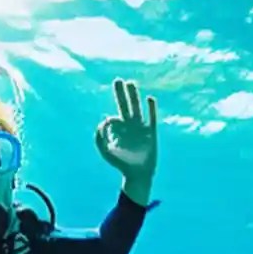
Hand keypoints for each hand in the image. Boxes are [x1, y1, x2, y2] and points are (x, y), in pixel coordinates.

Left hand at [95, 78, 158, 203]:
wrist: (137, 173)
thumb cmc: (120, 164)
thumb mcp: (106, 151)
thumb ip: (100, 137)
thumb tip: (104, 121)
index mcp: (117, 131)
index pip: (113, 119)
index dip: (110, 121)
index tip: (110, 127)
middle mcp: (129, 126)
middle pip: (124, 105)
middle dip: (121, 93)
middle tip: (117, 80)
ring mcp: (141, 127)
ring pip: (137, 107)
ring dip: (134, 95)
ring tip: (131, 83)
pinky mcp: (151, 132)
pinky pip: (152, 117)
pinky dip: (151, 108)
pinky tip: (149, 99)